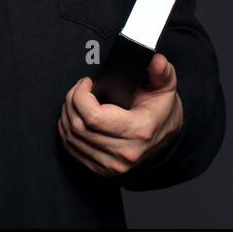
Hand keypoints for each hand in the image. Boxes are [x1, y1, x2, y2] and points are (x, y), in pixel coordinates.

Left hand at [57, 53, 182, 176]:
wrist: (166, 135)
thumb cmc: (161, 109)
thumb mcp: (165, 86)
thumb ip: (161, 71)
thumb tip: (155, 60)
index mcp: (139, 131)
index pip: (93, 117)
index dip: (81, 96)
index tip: (86, 82)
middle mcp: (125, 152)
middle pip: (78, 126)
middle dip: (71, 101)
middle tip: (79, 88)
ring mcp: (112, 165)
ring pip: (72, 138)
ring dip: (66, 114)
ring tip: (75, 100)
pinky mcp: (102, 170)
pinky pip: (72, 149)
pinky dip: (67, 131)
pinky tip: (73, 117)